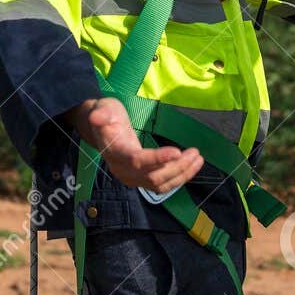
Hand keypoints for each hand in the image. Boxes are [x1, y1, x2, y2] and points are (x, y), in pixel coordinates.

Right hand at [69, 97, 203, 192]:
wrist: (102, 131)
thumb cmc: (106, 116)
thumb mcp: (102, 109)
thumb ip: (100, 114)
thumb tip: (97, 117)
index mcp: (115, 154)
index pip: (136, 160)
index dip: (157, 158)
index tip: (177, 151)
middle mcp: (123, 171)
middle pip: (152, 176)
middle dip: (176, 167)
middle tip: (194, 153)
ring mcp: (133, 179)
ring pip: (160, 184)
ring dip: (182, 174)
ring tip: (198, 159)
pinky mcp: (142, 180)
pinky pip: (162, 185)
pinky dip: (179, 178)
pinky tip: (192, 167)